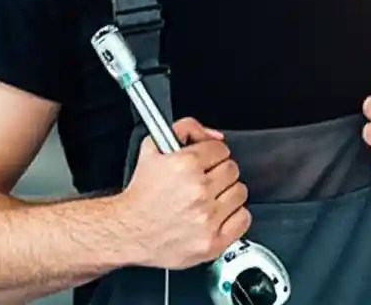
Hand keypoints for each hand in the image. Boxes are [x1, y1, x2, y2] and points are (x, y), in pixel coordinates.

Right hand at [119, 117, 251, 269]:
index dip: (212, 155)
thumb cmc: (141, 194)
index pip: (221, 149)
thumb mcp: (153, 147)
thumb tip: (214, 136)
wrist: (127, 230)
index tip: (205, 163)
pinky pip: (243, 220)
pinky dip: (233, 217)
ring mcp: (206, 218)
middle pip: (232, 170)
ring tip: (209, 199)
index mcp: (185, 165)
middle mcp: (198, 191)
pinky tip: (217, 216)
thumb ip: (185, 128)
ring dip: (227, 194)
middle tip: (205, 181)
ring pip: (240, 193)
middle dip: (219, 173)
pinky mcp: (212, 242)